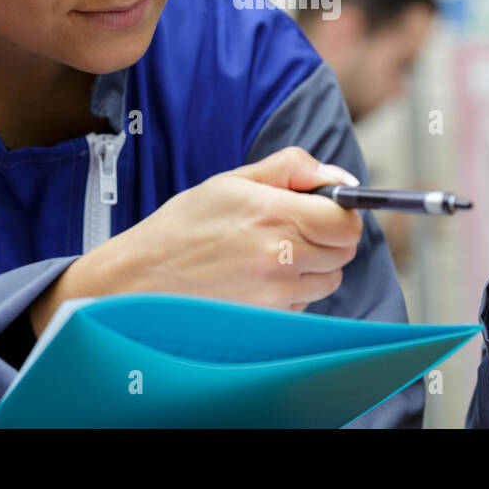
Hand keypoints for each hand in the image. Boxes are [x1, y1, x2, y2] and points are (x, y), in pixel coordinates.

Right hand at [31, 147, 363, 334]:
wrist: (142, 278)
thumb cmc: (184, 225)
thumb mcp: (233, 181)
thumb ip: (292, 169)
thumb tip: (340, 178)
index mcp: (274, 215)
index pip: (346, 220)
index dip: (341, 210)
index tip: (324, 206)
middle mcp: (280, 258)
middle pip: (345, 251)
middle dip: (329, 236)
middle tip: (296, 226)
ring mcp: (276, 294)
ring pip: (329, 280)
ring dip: (315, 265)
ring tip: (275, 252)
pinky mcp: (268, 319)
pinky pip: (305, 303)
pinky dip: (295, 290)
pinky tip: (262, 277)